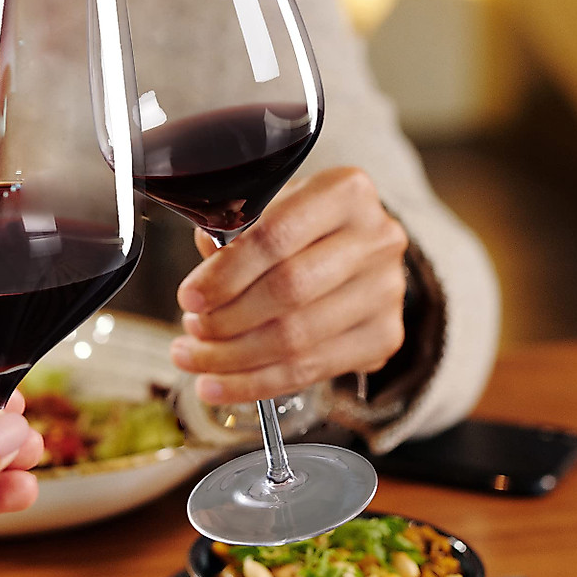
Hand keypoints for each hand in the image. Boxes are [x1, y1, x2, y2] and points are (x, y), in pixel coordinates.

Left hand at [170, 166, 408, 404]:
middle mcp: (377, 239)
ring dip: (232, 358)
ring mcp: (387, 290)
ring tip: (192, 357)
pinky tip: (217, 385)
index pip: (276, 236)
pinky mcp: (385, 335)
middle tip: (191, 328)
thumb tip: (205, 275)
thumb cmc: (298, 226)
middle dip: (227, 319)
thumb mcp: (267, 209)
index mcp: (345, 192)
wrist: (353, 248)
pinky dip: (255, 383)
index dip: (226, 273)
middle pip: (289, 291)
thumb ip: (233, 233)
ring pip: (298, 339)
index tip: (189, 296)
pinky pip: (311, 371)